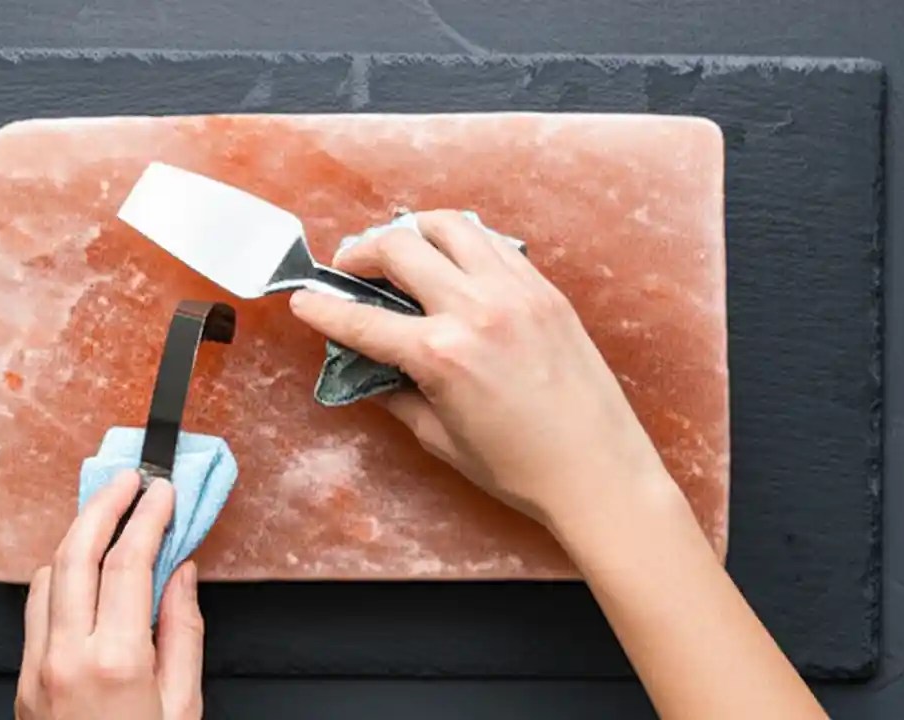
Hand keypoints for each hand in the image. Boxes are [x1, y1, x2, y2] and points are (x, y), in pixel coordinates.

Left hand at [15, 471, 204, 719]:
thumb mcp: (184, 707)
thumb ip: (182, 633)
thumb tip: (181, 576)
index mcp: (118, 661)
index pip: (129, 562)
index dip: (148, 518)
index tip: (162, 492)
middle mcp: (68, 657)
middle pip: (77, 555)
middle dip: (103, 507)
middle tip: (128, 480)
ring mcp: (38, 670)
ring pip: (47, 578)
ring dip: (76, 537)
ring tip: (105, 513)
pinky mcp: (24, 683)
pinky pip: (36, 611)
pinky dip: (57, 577)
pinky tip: (80, 568)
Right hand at [290, 210, 671, 526]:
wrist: (599, 472)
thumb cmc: (522, 468)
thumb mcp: (441, 439)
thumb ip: (398, 397)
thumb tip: (372, 373)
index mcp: (441, 354)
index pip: (363, 320)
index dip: (324, 309)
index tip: (305, 299)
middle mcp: (476, 310)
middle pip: (400, 247)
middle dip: (362, 252)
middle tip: (351, 269)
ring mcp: (516, 292)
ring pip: (451, 225)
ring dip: (414, 230)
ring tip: (402, 250)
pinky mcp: (546, 291)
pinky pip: (494, 244)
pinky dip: (464, 243)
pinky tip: (455, 263)